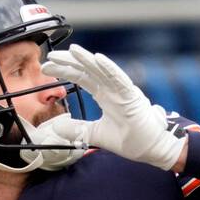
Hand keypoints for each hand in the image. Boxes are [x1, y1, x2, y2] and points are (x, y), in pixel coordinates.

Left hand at [39, 44, 186, 170]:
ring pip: (102, 70)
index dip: (65, 71)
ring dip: (87, 59)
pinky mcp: (132, 96)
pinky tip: (98, 58)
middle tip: (51, 56)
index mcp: (105, 95)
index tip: (47, 68)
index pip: (81, 77)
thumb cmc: (131, 139)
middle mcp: (112, 89)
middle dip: (70, 61)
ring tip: (71, 50)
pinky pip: (119, 79)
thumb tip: (56, 125)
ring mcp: (123, 90)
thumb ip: (77, 129)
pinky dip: (109, 68)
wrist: (151, 149)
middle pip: (88, 69)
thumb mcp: (94, 134)